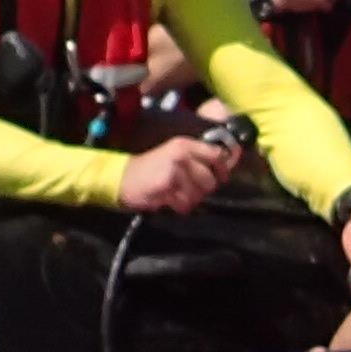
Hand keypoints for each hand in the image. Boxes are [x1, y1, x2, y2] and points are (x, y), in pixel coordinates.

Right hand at [117, 125, 244, 212]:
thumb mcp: (174, 154)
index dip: (223, 169)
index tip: (221, 177)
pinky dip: (179, 206)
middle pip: (210, 180)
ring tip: (176, 194)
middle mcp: (181, 155)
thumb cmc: (152, 168)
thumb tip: (227, 165)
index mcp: (185, 144)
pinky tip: (168, 200)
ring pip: (198, 195)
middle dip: (202, 190)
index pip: (218, 155)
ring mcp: (174, 170)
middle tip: (188, 189)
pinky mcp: (166, 186)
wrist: (122, 177)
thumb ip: (198, 157)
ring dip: (190, 200)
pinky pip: (184, 204)